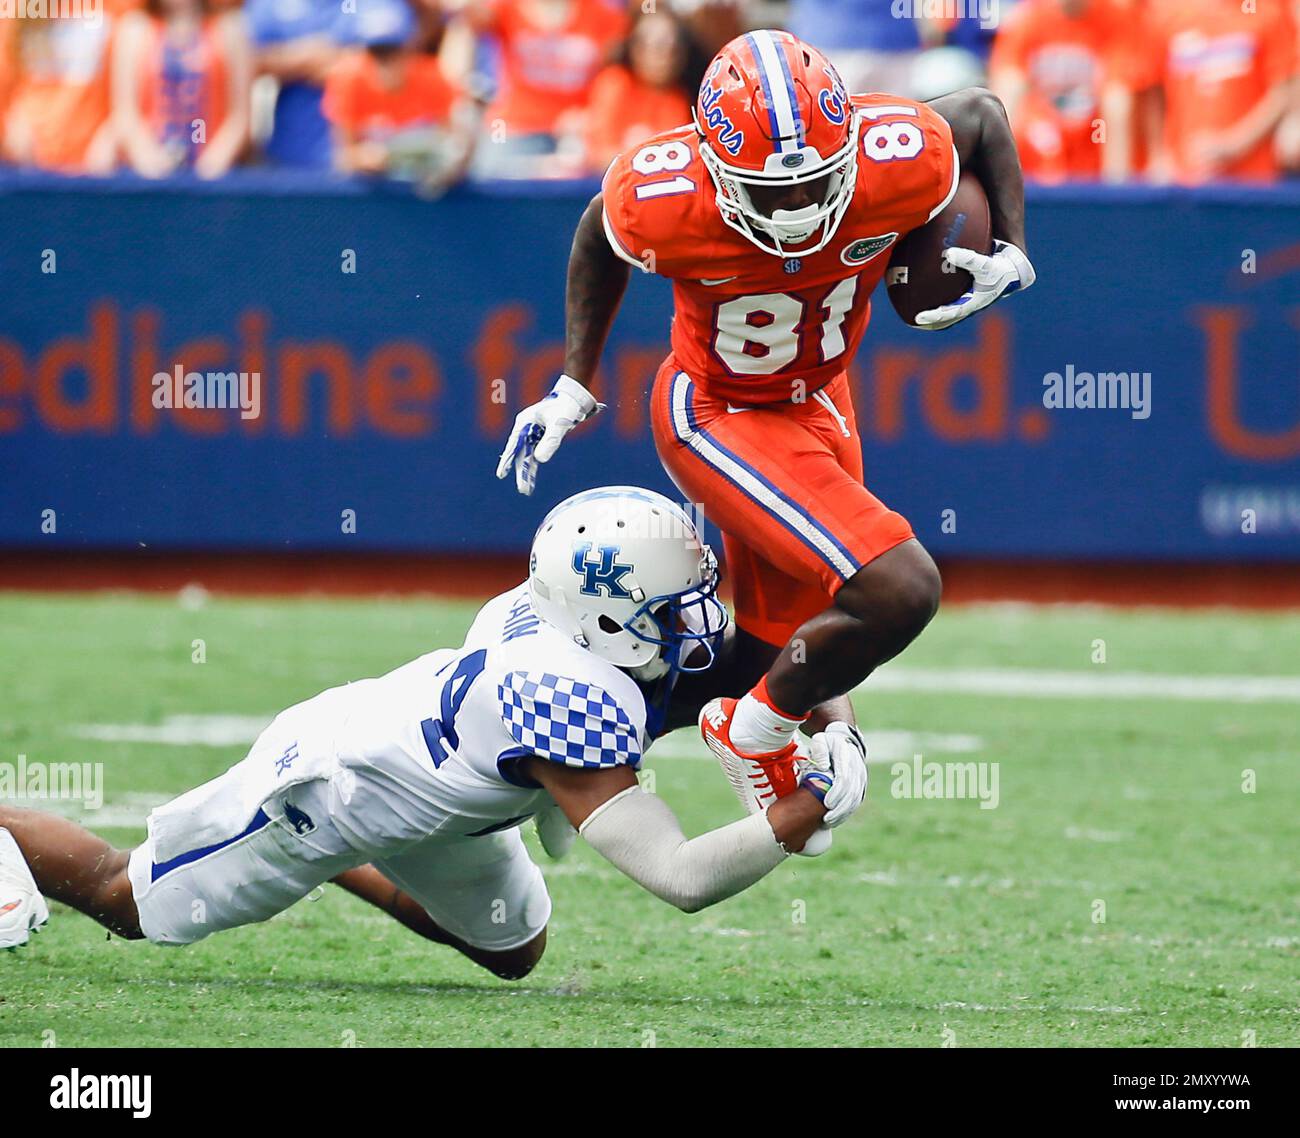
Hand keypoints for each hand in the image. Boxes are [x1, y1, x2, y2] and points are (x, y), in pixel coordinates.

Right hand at [496, 375, 602, 494]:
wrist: (575, 397)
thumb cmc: (566, 407)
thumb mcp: (559, 425)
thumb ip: (550, 441)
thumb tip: (540, 460)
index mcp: (525, 422)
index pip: (514, 445)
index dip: (507, 461)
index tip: (501, 474)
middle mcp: (526, 428)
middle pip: (521, 454)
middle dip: (521, 472)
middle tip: (523, 490)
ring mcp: (533, 433)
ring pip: (528, 456)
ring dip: (527, 472)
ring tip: (526, 490)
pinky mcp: (541, 437)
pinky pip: (535, 453)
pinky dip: (534, 465)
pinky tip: (531, 478)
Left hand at [799, 722, 867, 827]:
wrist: (845, 740)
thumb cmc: (828, 742)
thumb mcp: (820, 740)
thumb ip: (819, 750)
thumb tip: (823, 768)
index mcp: (847, 757)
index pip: (845, 778)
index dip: (837, 793)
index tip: (827, 803)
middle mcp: (857, 769)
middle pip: (852, 793)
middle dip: (840, 808)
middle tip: (826, 819)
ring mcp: (861, 778)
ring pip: (856, 799)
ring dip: (844, 813)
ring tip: (829, 822)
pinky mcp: (861, 785)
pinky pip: (856, 801)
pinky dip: (847, 812)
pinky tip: (836, 820)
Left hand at [915, 240, 1035, 329]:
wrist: (1015, 268)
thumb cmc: (1001, 267)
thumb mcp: (986, 264)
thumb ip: (969, 259)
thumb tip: (949, 254)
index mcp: (972, 303)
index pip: (949, 313)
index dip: (934, 317)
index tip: (918, 318)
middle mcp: (968, 304)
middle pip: (945, 316)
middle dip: (930, 320)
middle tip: (911, 318)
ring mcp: (968, 299)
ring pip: (947, 308)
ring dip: (933, 310)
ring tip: (914, 308)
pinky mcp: (968, 291)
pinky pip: (951, 295)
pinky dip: (939, 294)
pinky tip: (926, 286)